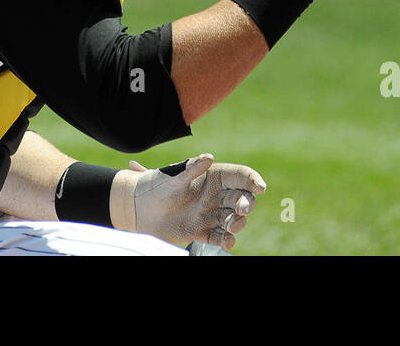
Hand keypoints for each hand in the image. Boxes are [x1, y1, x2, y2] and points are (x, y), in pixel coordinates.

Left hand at [116, 153, 264, 250]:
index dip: (252, 180)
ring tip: (231, 225)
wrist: (140, 210)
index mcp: (212, 177)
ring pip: (234, 219)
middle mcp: (215, 196)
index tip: (260, 187)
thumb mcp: (173, 177)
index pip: (239, 176)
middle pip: (242, 198)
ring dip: (237, 222)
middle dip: (246, 203)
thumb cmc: (156, 187)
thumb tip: (209, 157)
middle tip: (241, 209)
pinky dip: (227, 240)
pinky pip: (221, 237)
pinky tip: (227, 241)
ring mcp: (211, 214)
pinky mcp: (204, 232)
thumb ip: (191, 167)